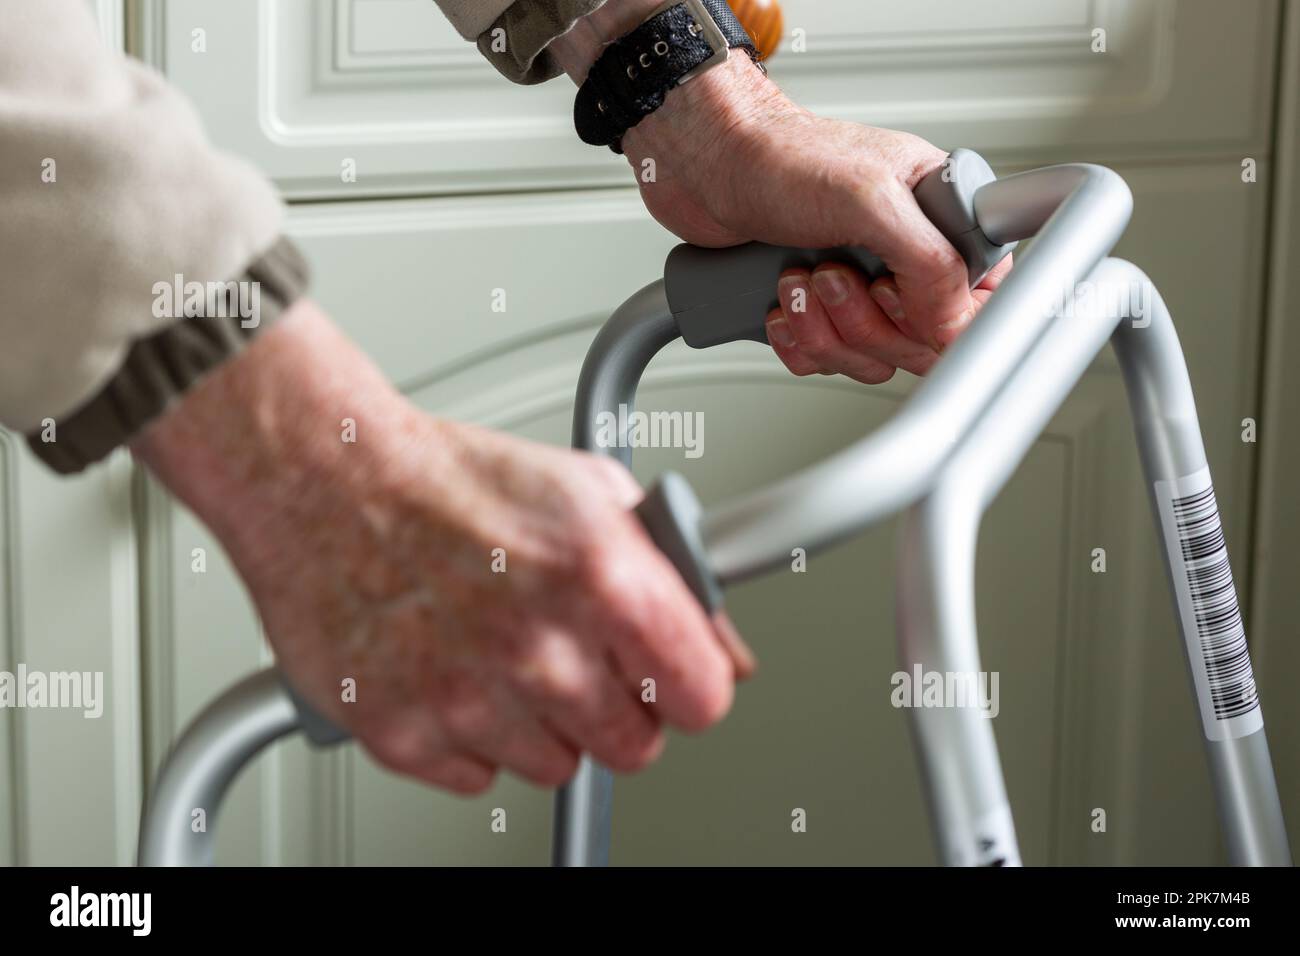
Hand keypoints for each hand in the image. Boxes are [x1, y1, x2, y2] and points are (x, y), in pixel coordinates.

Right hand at [132, 300, 752, 793]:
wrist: (326, 481)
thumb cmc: (451, 480)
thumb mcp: (591, 493)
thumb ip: (673, 574)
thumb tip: (722, 646)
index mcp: (605, 581)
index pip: (703, 698)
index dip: (690, 685)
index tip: (672, 676)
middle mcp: (542, 650)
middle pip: (635, 747)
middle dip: (618, 708)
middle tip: (580, 660)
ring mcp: (470, 700)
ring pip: (556, 767)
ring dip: (541, 723)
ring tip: (503, 653)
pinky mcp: (404, 734)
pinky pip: (475, 777)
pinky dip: (470, 737)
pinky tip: (454, 672)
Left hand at [620, 54, 1010, 382]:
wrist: (708, 163)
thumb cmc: (784, 158)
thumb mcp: (872, 201)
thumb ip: (929, 263)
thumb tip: (956, 323)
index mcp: (938, 216)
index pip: (976, 297)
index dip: (937, 316)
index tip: (890, 293)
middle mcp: (904, 253)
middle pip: (918, 340)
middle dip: (862, 321)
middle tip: (831, 275)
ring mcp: (860, 283)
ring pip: (869, 356)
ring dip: (825, 331)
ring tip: (798, 280)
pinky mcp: (817, 308)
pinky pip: (825, 359)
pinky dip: (798, 341)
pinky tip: (779, 303)